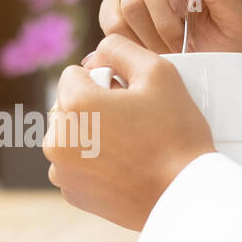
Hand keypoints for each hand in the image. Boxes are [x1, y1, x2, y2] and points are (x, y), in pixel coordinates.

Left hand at [44, 35, 215, 230]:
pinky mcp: (71, 192)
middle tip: (133, 123)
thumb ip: (120, 48)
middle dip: (94, 107)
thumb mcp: (159, 72)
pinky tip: (123, 167)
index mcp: (74, 104)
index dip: (104, 80)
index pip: (74, 74)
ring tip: (130, 146)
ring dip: (91, 134)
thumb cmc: (175, 133)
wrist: (183, 194)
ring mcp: (61, 169)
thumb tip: (95, 56)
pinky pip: (74, 163)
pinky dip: (92, 161)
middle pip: (69, 104)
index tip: (129, 99)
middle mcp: (57, 138)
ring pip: (71, 134)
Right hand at [98, 0, 241, 53]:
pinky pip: (113, 22)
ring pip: (131, 3)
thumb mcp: (236, 18)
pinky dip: (134, 43)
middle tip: (185, 42)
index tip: (187, 9)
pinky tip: (152, 51)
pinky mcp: (113, 11)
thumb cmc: (225, 42)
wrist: (208, 73)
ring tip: (173, 49)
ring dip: (154, 36)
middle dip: (168, 19)